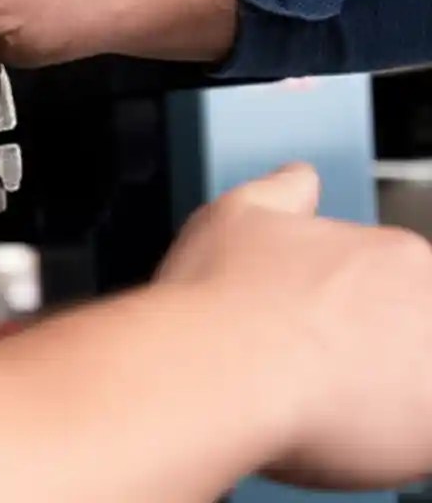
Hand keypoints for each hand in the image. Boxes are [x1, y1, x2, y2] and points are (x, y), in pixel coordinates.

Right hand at [157, 164, 431, 488]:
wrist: (213, 371)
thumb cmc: (221, 301)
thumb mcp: (238, 213)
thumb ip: (282, 191)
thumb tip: (296, 181)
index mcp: (395, 256)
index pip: (395, 287)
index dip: (347, 311)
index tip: (316, 326)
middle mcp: (427, 308)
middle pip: (408, 336)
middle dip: (365, 352)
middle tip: (310, 365)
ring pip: (410, 389)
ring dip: (373, 397)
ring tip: (313, 403)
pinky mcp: (428, 436)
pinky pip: (412, 442)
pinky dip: (377, 442)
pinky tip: (329, 434)